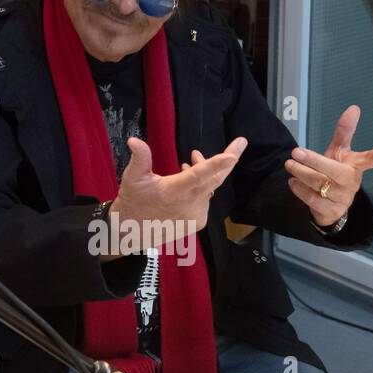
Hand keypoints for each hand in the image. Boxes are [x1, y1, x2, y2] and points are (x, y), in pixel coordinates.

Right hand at [106, 136, 246, 254]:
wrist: (132, 233)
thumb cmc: (133, 202)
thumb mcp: (133, 178)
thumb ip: (140, 158)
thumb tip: (134, 140)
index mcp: (174, 191)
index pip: (198, 175)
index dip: (216, 165)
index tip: (232, 156)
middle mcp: (189, 204)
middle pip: (216, 179)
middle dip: (228, 160)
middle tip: (240, 142)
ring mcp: (195, 215)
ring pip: (209, 188)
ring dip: (205, 173)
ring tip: (190, 160)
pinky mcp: (198, 222)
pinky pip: (206, 199)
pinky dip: (201, 188)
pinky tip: (189, 182)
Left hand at [284, 105, 372, 227]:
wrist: (331, 205)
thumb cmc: (336, 172)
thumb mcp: (339, 152)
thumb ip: (344, 132)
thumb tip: (354, 108)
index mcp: (356, 166)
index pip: (369, 160)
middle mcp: (351, 182)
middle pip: (334, 171)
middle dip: (314, 160)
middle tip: (296, 151)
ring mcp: (341, 198)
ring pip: (319, 184)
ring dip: (301, 173)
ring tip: (289, 164)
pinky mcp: (330, 211)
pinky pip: (313, 199)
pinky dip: (300, 189)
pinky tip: (293, 181)